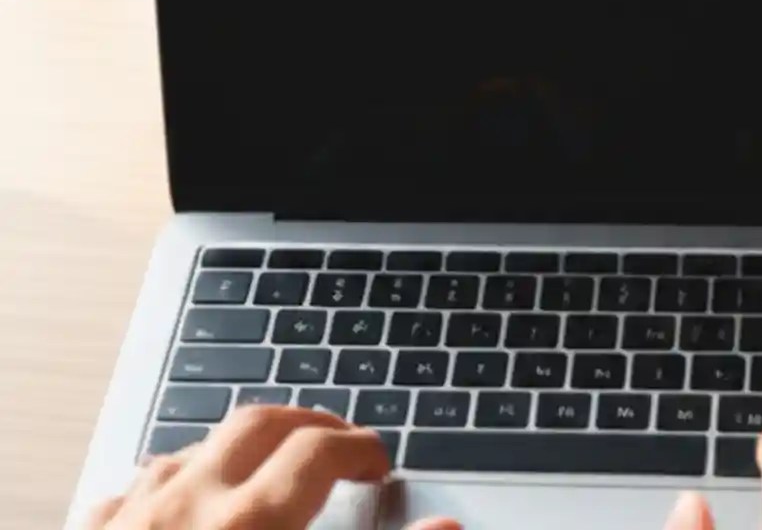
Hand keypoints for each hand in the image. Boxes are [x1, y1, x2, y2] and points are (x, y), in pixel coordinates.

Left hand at [85, 405, 456, 529]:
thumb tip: (447, 529)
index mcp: (252, 522)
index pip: (322, 448)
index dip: (361, 448)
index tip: (379, 464)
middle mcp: (189, 503)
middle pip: (261, 424)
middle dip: (307, 423)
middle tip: (337, 442)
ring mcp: (133, 519)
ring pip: (192, 449)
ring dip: (238, 449)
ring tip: (267, 469)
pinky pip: (133, 489)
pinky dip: (170, 485)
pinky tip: (182, 507)